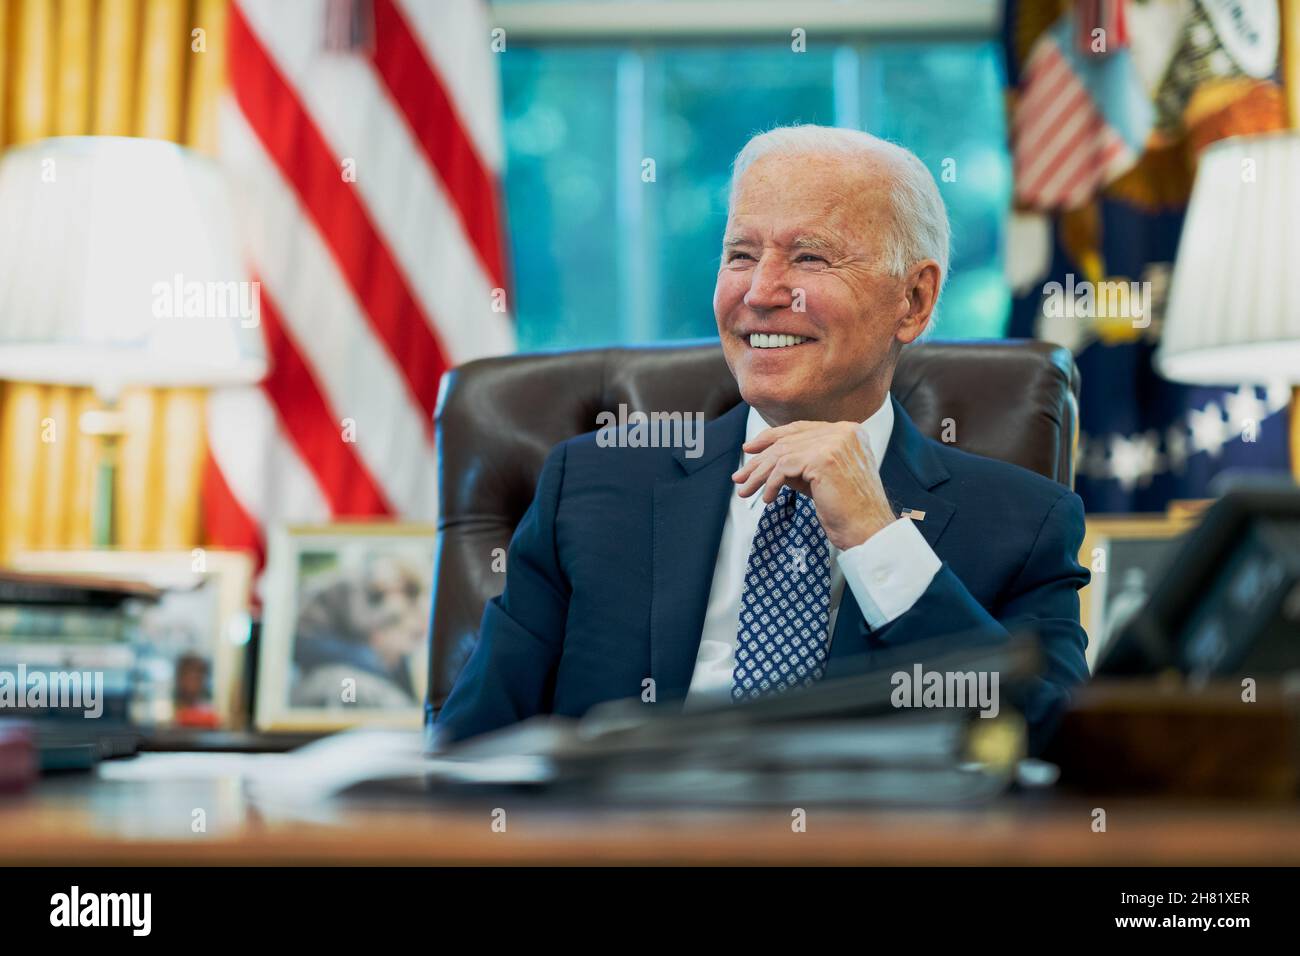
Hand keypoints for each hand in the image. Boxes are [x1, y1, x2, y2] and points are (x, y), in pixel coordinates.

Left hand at [732, 420, 896, 549]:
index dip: (771, 437)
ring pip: (782, 454)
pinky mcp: (824, 458)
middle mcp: (844, 431)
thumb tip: (764, 459)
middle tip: (740, 477)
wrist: (868, 531)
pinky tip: (767, 499)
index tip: (749, 449)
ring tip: (745, 491)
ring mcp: (835, 442)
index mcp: (848, 431)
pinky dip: (771, 484)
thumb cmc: (847, 510)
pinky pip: (784, 467)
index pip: (800, 428)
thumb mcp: (819, 478)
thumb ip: (798, 463)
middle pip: (788, 440)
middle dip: (759, 460)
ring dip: (759, 475)